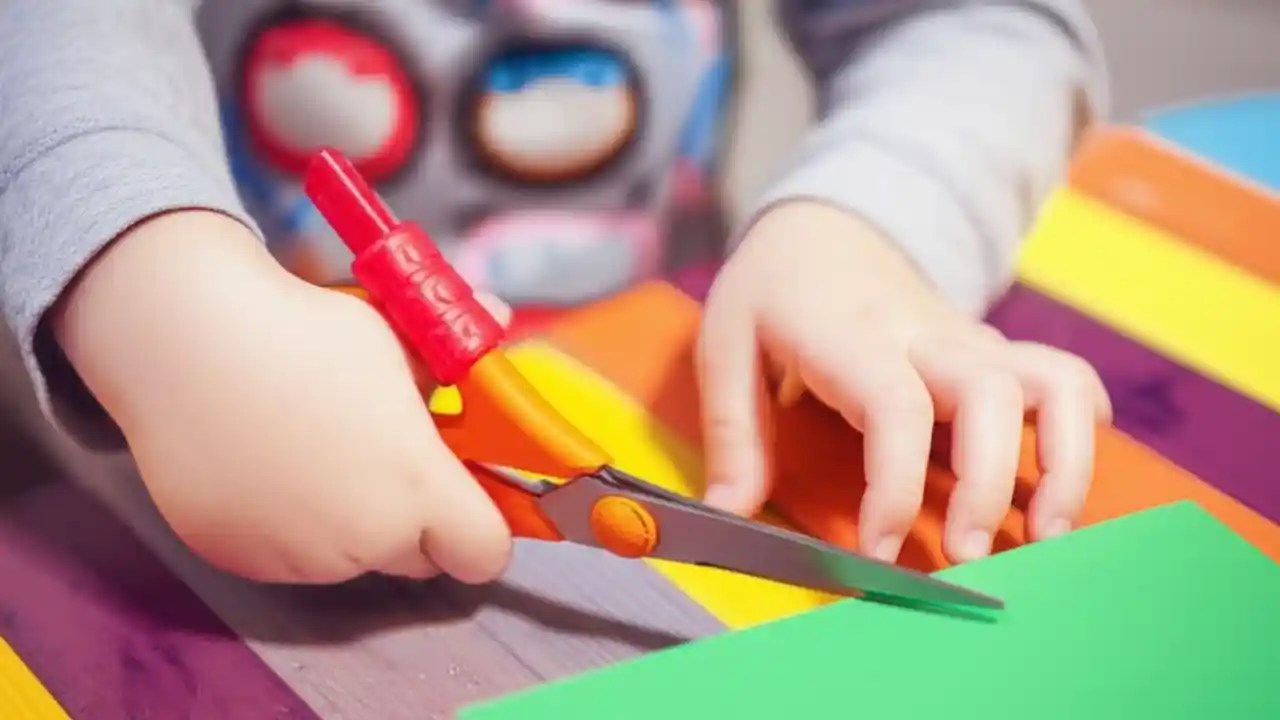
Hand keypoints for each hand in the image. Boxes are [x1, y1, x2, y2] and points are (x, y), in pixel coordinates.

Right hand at [53, 210, 511, 583]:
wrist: (192, 340)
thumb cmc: (312, 332)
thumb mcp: (402, 332)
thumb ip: (458, 351)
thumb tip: (501, 319)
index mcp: (419, 488)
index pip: (484, 554)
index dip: (484, 527)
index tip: (468, 495)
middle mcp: (364, 538)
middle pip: (418, 557)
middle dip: (416, 521)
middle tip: (388, 460)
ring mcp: (298, 557)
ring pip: (350, 557)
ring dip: (348, 522)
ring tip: (315, 448)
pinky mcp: (239, 557)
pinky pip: (286, 554)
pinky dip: (287, 524)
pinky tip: (265, 463)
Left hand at [697, 201, 1110, 563]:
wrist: (825, 225)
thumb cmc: (773, 289)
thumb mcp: (725, 342)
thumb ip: (732, 431)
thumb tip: (729, 516)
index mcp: (851, 335)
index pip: (894, 406)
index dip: (893, 485)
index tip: (877, 552)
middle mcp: (925, 336)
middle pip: (988, 394)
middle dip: (988, 484)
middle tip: (964, 556)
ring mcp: (969, 342)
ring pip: (1051, 381)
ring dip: (1064, 461)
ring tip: (1046, 535)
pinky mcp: (993, 354)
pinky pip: (1061, 379)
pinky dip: (1077, 428)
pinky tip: (1062, 480)